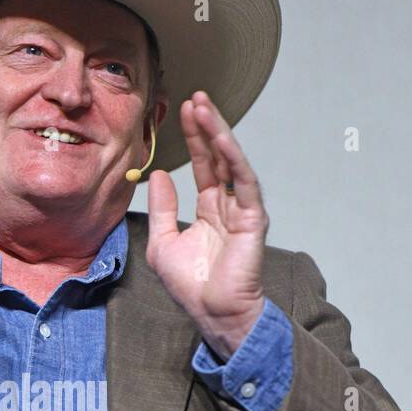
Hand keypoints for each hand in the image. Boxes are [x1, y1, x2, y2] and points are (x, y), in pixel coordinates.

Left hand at [145, 91, 267, 359]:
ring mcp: (243, 210)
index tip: (184, 110)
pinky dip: (233, 158)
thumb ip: (161, 208)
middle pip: (218, 156)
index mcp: (210, 209)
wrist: (211, 313)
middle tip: (197, 97)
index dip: (195, 137)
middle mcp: (228, 205)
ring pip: (232, 163)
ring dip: (220, 134)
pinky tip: (221, 138)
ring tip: (206, 108)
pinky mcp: (253, 219)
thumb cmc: (190, 286)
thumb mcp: (162, 241)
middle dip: (208, 126)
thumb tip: (158, 175)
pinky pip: (244, 182)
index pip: (203, 164)